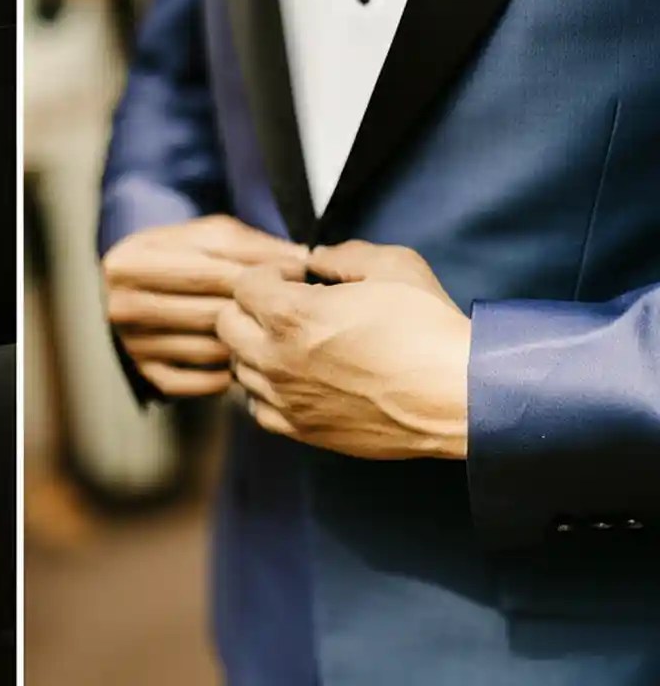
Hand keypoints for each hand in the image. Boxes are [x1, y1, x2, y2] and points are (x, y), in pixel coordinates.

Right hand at [103, 214, 305, 396]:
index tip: (295, 272)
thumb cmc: (180, 256)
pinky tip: (238, 357)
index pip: (205, 273)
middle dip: (255, 309)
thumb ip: (250, 245)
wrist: (137, 289)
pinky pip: (203, 383)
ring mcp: (133, 346)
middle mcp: (122, 307)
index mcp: (129, 263)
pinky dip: (228, 374)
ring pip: (211, 350)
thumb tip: (300, 263)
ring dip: (246, 343)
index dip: (255, 273)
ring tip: (266, 328)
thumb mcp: (206, 237)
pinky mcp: (147, 375)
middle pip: (210, 313)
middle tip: (290, 305)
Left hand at [215, 242, 469, 459]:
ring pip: (238, 368)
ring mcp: (286, 399)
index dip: (268, 273)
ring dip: (254, 348)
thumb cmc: (430, 329)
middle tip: (283, 305)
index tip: (294, 276)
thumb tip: (317, 259)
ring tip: (291, 342)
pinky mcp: (302, 430)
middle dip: (249, 307)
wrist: (460, 396)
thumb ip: (343, 254)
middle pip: (225, 325)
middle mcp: (277, 359)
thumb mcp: (394, 265)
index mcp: (292, 316)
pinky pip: (257, 408)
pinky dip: (267, 390)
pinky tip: (296, 378)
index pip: (242, 285)